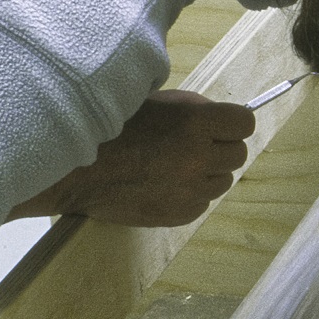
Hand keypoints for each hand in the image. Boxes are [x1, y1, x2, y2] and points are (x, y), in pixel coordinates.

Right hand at [8, 89, 255, 225]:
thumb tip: (224, 120)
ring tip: (175, 166)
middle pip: (237, 154)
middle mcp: (198, 158)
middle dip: (220, 148)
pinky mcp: (177, 215)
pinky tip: (165, 185)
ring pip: (222, 182)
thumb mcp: (159, 102)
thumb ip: (196, 110)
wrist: (73, 169)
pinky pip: (201, 204)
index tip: (219, 125)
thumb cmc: (114, 128)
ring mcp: (189, 190)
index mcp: (195, 123)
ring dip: (207, 173)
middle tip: (194, 146)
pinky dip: (190, 196)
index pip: (244, 124)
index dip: (231, 123)